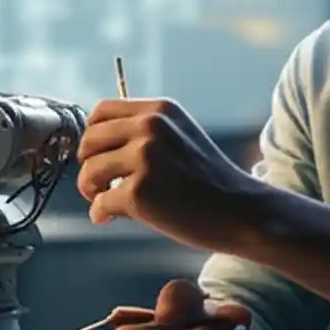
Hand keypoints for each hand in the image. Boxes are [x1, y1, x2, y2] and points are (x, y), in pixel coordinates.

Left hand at [76, 98, 261, 251]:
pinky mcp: (140, 193)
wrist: (241, 211)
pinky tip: (109, 218)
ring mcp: (145, 159)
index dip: (93, 136)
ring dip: (91, 190)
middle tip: (100, 184)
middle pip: (89, 140)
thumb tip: (95, 143)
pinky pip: (100, 203)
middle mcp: (150, 128)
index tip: (99, 156)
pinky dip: (100, 214)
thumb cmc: (208, 180)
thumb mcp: (181, 136)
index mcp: (159, 110)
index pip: (101, 111)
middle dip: (89, 164)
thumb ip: (145, 131)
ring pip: (89, 171)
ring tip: (106, 201)